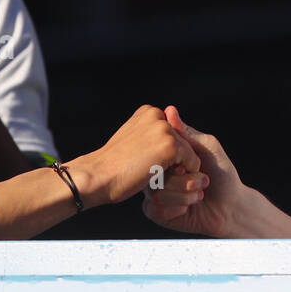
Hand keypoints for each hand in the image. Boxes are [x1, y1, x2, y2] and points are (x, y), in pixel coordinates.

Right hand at [72, 105, 200, 207]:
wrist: (97, 177)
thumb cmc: (112, 164)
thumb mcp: (133, 140)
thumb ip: (151, 132)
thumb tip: (172, 118)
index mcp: (147, 112)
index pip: (173, 134)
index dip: (164, 153)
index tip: (145, 163)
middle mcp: (157, 115)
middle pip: (183, 142)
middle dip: (173, 160)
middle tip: (148, 171)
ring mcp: (164, 130)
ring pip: (189, 153)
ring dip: (178, 169)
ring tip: (153, 175)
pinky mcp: (171, 146)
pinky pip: (193, 163)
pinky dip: (185, 175)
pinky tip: (163, 179)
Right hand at [143, 106, 247, 237]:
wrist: (230, 207)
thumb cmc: (222, 174)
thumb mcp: (208, 148)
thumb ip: (187, 133)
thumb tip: (169, 110)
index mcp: (166, 154)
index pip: (155, 148)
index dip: (176, 158)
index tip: (194, 164)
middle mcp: (156, 170)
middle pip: (153, 171)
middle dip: (185, 178)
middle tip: (203, 179)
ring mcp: (153, 191)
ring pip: (156, 191)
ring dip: (185, 193)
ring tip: (199, 193)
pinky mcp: (155, 212)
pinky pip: (156, 208)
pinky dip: (179, 207)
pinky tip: (188, 208)